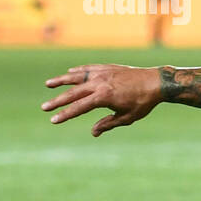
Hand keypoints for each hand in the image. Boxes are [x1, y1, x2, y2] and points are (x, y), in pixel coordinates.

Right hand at [42, 64, 161, 135]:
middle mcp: (100, 83)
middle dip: (58, 101)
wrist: (156, 82)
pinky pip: (88, 68)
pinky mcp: (107, 68)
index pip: (79, 108)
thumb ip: (108, 124)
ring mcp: (102, 73)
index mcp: (103, 97)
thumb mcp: (127, 117)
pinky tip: (70, 73)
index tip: (53, 120)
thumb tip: (93, 133)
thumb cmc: (143, 102)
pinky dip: (78, 71)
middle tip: (44, 107)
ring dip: (61, 80)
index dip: (65, 114)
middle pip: (73, 93)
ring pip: (77, 77)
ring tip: (48, 84)